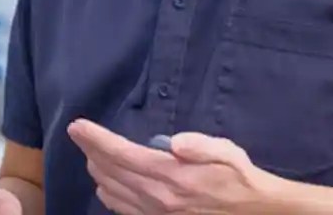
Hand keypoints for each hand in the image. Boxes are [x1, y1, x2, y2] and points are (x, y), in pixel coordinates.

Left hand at [67, 119, 279, 213]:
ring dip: (98, 172)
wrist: (255, 214)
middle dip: (91, 151)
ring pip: (111, 193)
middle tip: (80, 135)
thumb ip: (200, 145)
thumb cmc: (239, 178)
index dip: (95, 139)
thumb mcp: (226, 153)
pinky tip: (106, 186)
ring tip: (91, 155)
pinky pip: (123, 211)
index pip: (121, 154)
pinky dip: (108, 195)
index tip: (77, 126)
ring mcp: (155, 214)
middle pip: (110, 172)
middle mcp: (157, 198)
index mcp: (171, 176)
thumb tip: (173, 141)